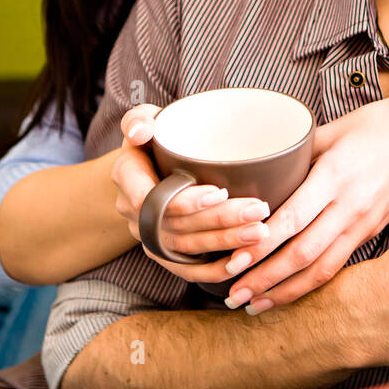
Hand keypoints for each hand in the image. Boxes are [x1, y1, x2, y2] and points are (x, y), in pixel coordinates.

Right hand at [110, 104, 271, 281]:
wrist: (150, 166)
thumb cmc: (157, 136)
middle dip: (220, 220)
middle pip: (177, 225)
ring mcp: (149, 236)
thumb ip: (140, 120)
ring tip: (261, 232)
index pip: (151, 198)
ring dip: (225, 243)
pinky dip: (215, 270)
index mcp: (127, 177)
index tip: (221, 192)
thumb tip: (140, 132)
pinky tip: (243, 262)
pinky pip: (187, 269)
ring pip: (186, 248)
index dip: (185, 201)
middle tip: (258, 210)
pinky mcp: (166, 252)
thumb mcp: (145, 119)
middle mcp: (134, 213)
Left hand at [223, 93, 388, 312]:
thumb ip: (296, 156)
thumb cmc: (376, 125)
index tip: (233, 260)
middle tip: (234, 294)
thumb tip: (258, 173)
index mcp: (334, 176)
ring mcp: (363, 223)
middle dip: (265, 278)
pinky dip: (310, 283)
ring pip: (322, 268)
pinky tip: (288, 292)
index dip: (261, 244)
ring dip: (286, 290)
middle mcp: (349, 206)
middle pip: (303, 253)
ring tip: (254, 305)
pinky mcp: (373, 231)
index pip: (292, 218)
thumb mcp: (330, 131)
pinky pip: (338, 264)